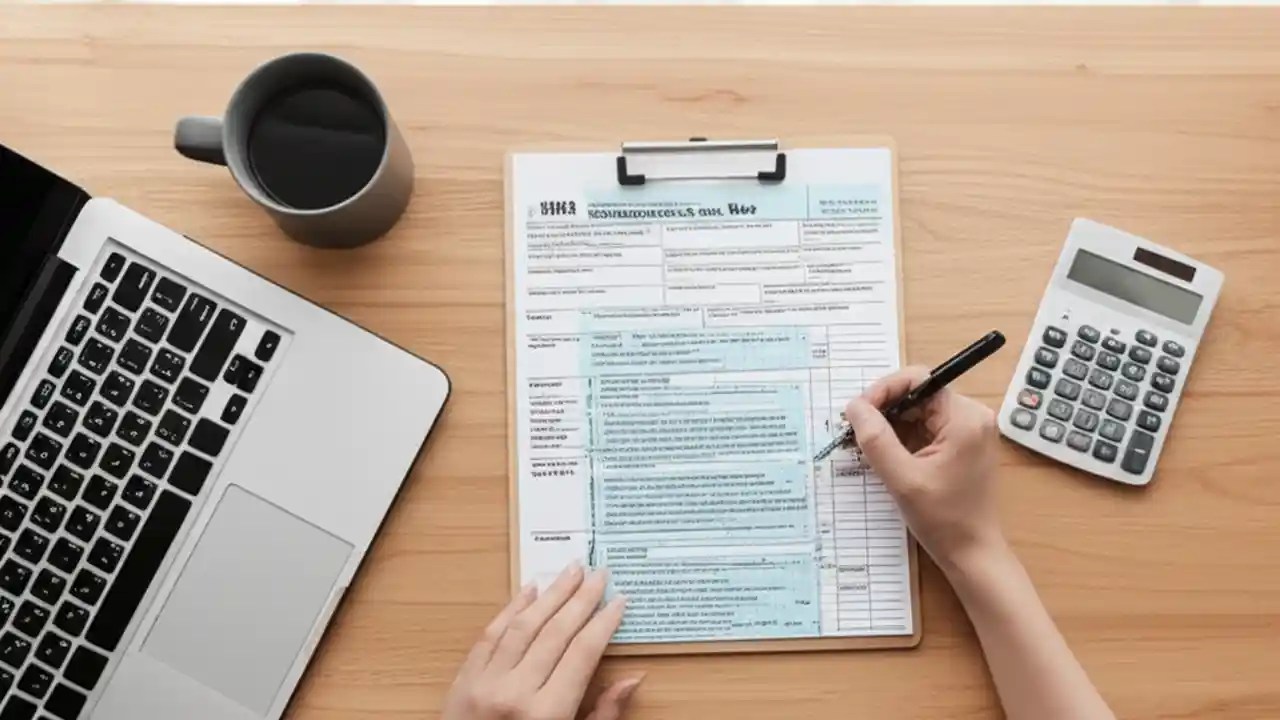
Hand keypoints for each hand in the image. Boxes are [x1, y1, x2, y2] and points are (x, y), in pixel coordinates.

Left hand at [443, 562, 641, 719]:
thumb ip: (602, 716)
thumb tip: (633, 678)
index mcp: (547, 715)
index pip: (583, 654)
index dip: (603, 623)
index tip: (620, 601)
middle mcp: (514, 694)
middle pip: (555, 633)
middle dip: (581, 600)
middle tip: (599, 574)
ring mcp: (484, 685)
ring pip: (522, 626)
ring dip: (549, 595)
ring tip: (570, 572)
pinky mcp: (463, 682)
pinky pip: (489, 636)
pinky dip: (510, 610)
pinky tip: (529, 592)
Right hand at [843, 365, 1003, 570]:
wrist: (973, 553)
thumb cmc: (943, 519)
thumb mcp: (902, 478)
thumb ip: (876, 438)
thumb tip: (854, 406)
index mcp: (965, 417)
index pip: (918, 380)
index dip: (883, 391)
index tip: (858, 414)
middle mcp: (972, 416)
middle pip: (917, 394)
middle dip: (883, 410)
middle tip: (856, 433)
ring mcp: (969, 430)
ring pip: (918, 411)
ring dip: (890, 425)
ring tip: (867, 447)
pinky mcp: (962, 444)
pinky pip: (926, 427)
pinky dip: (902, 437)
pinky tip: (886, 456)